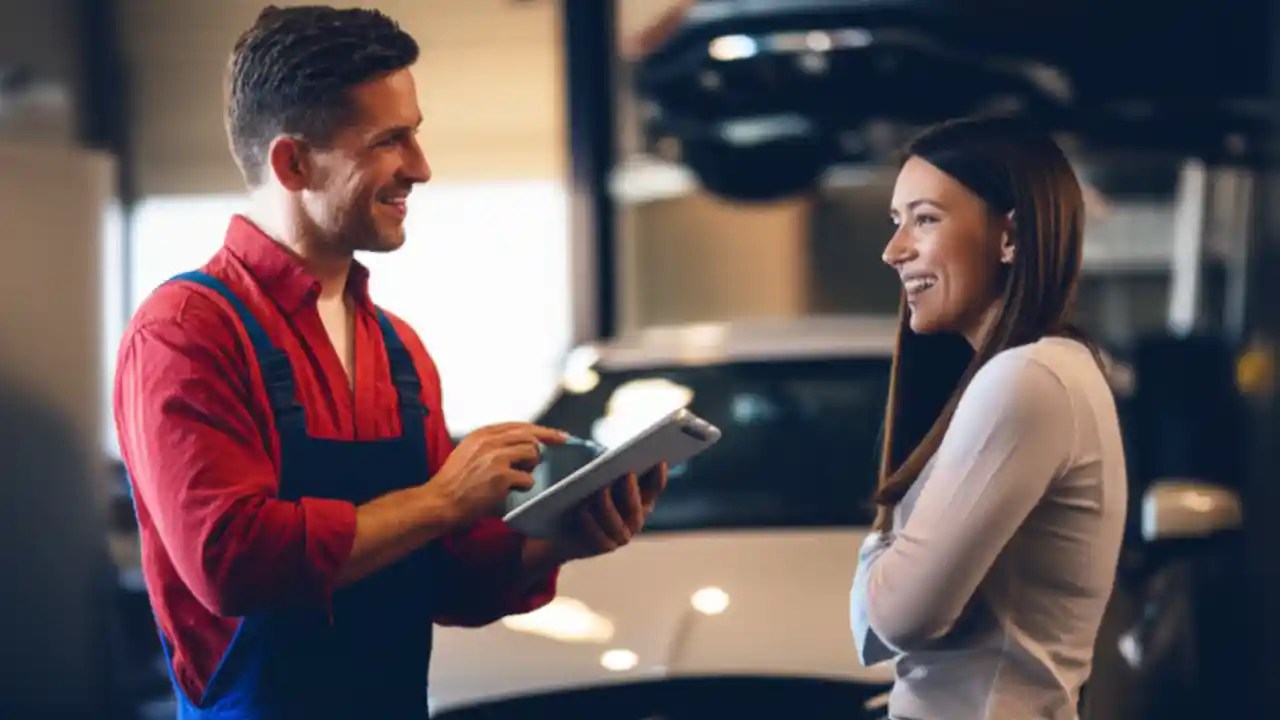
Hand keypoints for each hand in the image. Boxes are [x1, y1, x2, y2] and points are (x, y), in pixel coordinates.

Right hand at [426, 422, 566, 527]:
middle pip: (530, 436)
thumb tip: (521, 443)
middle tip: (547, 456)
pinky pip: (527, 479)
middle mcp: (489, 441)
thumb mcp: (468, 452)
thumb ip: (491, 444)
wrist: (440, 502)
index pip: (519, 425)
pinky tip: (509, 491)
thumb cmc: (454, 482)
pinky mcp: (501, 477)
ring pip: (532, 453)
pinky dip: (523, 487)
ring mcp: (496, 458)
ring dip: (530, 468)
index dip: (542, 430)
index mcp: (482, 434)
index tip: (559, 435)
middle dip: (542, 447)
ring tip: (515, 479)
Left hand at [551, 462, 669, 562]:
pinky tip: (583, 510)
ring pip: (618, 523)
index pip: (653, 488)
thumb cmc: (582, 492)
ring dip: (609, 506)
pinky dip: (591, 524)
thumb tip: (607, 449)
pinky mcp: (603, 547)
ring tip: (601, 490)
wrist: (563, 527)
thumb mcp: (595, 475)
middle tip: (628, 474)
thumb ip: (605, 463)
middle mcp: (634, 520)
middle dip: (632, 491)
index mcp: (639, 499)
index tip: (660, 462)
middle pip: (636, 507)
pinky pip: (600, 539)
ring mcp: (620, 536)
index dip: (658, 477)